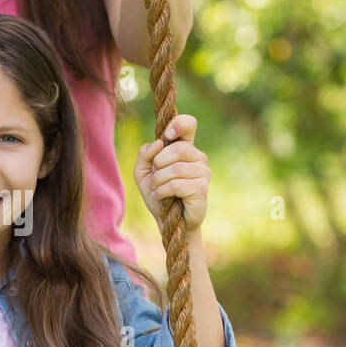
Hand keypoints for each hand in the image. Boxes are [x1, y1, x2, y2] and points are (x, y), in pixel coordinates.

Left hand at [133, 114, 209, 231]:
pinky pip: (177, 184)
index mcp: (184, 148)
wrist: (168, 221)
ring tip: (156, 188)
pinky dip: (163, 191)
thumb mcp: (142, 172)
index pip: (189, 124)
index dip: (179, 124)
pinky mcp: (202, 188)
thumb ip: (144, 154)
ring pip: (175, 168)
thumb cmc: (157, 193)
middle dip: (158, 164)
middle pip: (178, 148)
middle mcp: (197, 157)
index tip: (167, 135)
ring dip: (158, 180)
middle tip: (155, 176)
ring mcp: (203, 172)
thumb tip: (158, 143)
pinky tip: (161, 196)